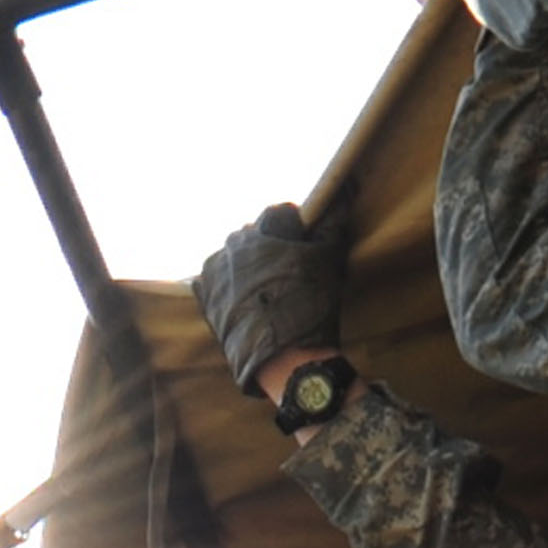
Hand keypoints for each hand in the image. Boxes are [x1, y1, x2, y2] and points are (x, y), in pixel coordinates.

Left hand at [196, 204, 349, 390]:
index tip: (304, 245)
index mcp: (264, 229)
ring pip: (235, 256)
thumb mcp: (329, 259)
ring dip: (249, 265)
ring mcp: (216, 269)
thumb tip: (342, 192)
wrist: (282, 356)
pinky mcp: (205, 295)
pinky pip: (217, 279)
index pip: (280, 213)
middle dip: (269, 245)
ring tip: (268, 289)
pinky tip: (248, 301)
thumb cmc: (310, 304)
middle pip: (255, 234)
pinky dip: (231, 285)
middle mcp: (235, 243)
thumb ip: (332, 222)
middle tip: (287, 270)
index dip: (295, 228)